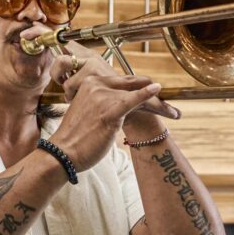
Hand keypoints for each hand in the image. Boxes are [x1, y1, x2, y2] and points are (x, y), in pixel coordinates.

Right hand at [48, 44, 178, 169]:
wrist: (62, 152)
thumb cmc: (74, 137)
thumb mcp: (85, 112)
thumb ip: (99, 103)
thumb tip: (118, 103)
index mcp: (88, 84)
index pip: (119, 81)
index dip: (137, 86)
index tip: (151, 88)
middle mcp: (95, 86)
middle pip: (129, 85)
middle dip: (148, 90)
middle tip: (165, 99)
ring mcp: (102, 97)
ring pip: (134, 94)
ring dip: (155, 104)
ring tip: (171, 110)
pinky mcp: (109, 111)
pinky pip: (131, 100)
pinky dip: (145, 94)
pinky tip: (157, 88)